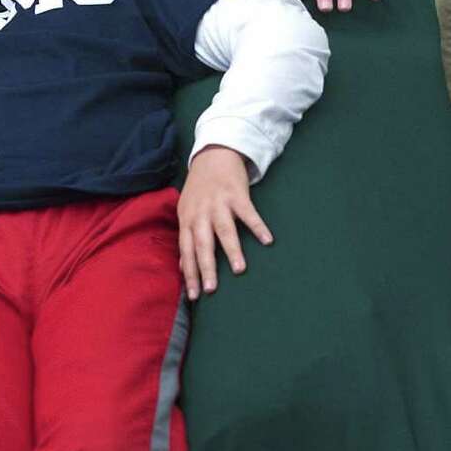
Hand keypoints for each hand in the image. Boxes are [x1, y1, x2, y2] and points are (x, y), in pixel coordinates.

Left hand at [178, 146, 272, 300]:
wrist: (213, 154)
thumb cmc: (200, 188)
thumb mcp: (187, 211)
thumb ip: (187, 238)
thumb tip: (183, 266)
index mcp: (187, 220)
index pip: (186, 251)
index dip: (189, 273)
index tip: (194, 296)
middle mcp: (200, 213)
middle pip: (202, 244)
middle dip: (206, 268)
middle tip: (211, 290)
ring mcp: (218, 203)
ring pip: (224, 230)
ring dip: (231, 250)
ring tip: (239, 270)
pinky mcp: (237, 194)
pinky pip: (248, 213)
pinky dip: (257, 226)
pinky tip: (267, 240)